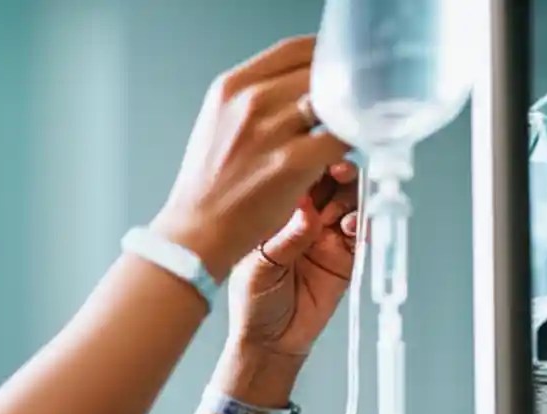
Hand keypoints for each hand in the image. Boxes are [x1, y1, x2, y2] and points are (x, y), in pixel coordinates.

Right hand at [149, 36, 349, 283]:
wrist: (196, 231)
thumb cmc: (208, 184)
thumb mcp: (218, 123)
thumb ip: (254, 97)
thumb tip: (300, 83)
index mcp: (231, 86)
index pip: (294, 49)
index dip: (324, 55)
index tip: (337, 67)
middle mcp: (250, 101)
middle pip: (318, 73)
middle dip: (339, 89)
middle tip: (347, 106)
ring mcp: (271, 131)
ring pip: (333, 103)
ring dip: (347, 116)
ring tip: (345, 131)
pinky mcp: (292, 163)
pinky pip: (339, 139)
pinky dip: (350, 143)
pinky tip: (346, 154)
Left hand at [226, 162, 360, 358]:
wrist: (271, 341)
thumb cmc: (253, 303)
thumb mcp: (259, 269)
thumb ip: (285, 242)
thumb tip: (308, 214)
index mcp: (277, 213)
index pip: (297, 178)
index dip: (310, 165)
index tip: (319, 159)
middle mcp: (304, 218)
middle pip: (330, 182)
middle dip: (339, 172)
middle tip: (342, 173)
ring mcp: (327, 236)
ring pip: (350, 202)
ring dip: (353, 197)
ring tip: (345, 209)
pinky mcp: (346, 257)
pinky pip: (362, 232)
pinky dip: (364, 223)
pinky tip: (355, 227)